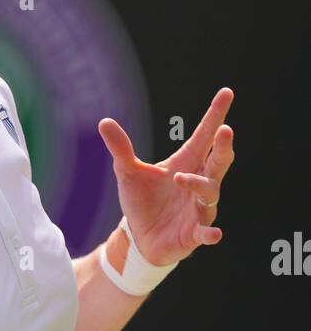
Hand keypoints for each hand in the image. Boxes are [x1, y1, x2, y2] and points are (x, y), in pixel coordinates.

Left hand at [97, 88, 235, 266]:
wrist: (139, 237)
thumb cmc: (142, 201)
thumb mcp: (128, 173)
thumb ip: (121, 149)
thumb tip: (104, 122)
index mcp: (187, 162)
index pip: (205, 135)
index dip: (216, 114)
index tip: (226, 92)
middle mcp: (199, 182)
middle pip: (219, 160)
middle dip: (223, 146)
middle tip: (225, 130)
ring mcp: (200, 207)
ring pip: (210, 191)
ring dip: (199, 184)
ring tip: (180, 178)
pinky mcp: (194, 232)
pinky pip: (206, 231)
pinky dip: (210, 232)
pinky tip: (214, 234)